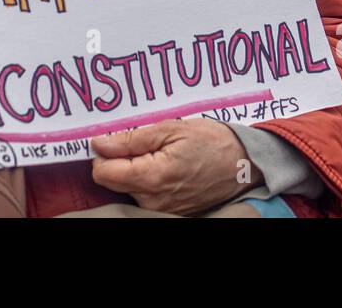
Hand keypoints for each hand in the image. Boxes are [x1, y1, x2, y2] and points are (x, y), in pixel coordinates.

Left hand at [90, 119, 255, 214]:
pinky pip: (144, 195)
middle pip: (112, 181)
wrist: (243, 164)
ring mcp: (161, 209)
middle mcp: (153, 200)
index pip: (102, 172)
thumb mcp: (170, 129)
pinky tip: (165, 165)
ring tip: (159, 152)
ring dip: (135, 169)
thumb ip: (131, 139)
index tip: (113, 139)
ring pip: (128, 188)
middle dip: (118, 160)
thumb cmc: (210, 141)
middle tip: (141, 142)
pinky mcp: (169, 211)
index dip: (103, 153)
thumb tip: (99, 143)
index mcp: (151, 177)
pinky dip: (147, 180)